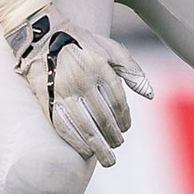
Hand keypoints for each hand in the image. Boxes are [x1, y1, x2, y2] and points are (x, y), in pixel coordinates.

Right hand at [7, 8, 153, 166]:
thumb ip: (133, 71)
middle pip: (103, 118)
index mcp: (100, 68)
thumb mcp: (112, 50)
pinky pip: (62, 126)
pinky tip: (84, 151)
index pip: (117, 102)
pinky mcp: (47, 98)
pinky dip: (75, 142)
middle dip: (113, 137)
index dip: (124, 119)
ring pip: (84, 126)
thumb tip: (150, 95)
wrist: (43, 35)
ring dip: (97, 146)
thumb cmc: (83, 43)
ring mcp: (63, 91)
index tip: (126, 129)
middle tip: (118, 146)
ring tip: (106, 158)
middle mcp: (83, 80)